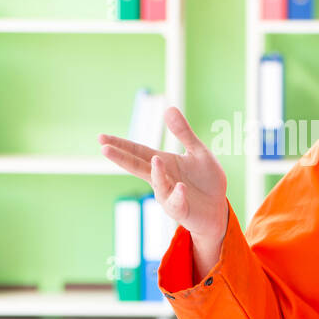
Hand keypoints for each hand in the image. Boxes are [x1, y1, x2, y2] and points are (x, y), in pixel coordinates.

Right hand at [99, 107, 228, 275]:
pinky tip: (181, 187)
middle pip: (138, 167)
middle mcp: (161, 179)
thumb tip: (168, 108)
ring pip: (159, 184)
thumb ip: (183, 132)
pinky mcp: (181, 209)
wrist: (217, 208)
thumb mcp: (198, 151)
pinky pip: (177, 202)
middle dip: (121, 158)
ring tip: (157, 159)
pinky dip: (178, 194)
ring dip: (157, 173)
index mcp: (163, 163)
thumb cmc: (205, 180)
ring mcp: (168, 195)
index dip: (120, 144)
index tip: (101, 138)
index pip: (137, 151)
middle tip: (104, 149)